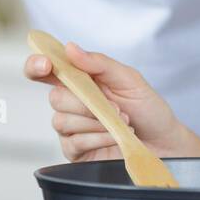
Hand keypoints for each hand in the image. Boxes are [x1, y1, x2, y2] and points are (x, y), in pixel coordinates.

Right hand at [24, 42, 192, 162]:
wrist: (163, 142)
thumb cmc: (147, 108)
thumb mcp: (129, 79)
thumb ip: (99, 63)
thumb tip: (70, 48)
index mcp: (81, 80)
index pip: (46, 70)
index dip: (36, 65)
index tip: (46, 64)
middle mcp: (72, 103)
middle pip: (55, 97)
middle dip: (85, 102)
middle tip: (114, 105)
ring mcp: (72, 128)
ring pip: (62, 120)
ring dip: (96, 121)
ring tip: (121, 121)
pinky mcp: (76, 151)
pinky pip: (73, 142)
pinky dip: (97, 137)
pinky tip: (114, 136)